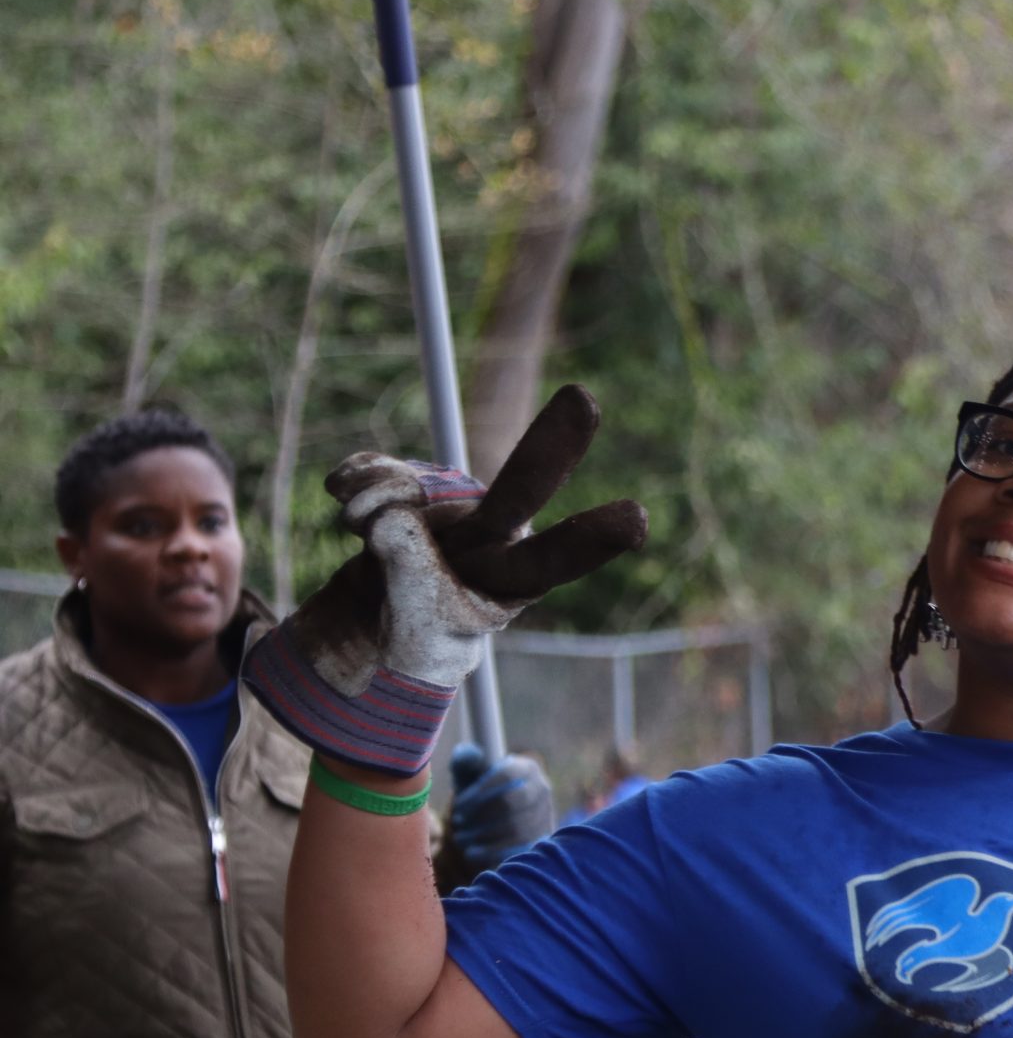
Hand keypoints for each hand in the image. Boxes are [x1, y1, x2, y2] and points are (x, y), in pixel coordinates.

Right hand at [243, 387, 645, 775]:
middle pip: (521, 488)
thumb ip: (410, 579)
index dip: (590, 540)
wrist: (369, 623)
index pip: (554, 559)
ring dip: (373, 505)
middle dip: (551, 445)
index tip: (638, 518)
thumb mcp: (417, 631)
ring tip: (361, 536)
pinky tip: (349, 504)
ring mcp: (452, 501)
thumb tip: (390, 519)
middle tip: (585, 400)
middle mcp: (494, 531)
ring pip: (410, 483)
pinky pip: (372, 470)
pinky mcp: (408, 480)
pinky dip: (352, 487)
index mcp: (514, 576)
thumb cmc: (414, 637)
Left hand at [437, 743, 556, 889]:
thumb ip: (464, 763)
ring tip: (460, 839)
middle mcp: (543, 790)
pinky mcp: (542, 841)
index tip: (458, 806)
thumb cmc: (479, 796)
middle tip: (457, 824)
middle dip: (479, 815)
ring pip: (515, 829)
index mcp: (527, 768)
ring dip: (481, 835)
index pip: (506, 776)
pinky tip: (472, 853)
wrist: (497, 824)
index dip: (479, 792)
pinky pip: (520, 849)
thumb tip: (469, 753)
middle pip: (511, 803)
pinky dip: (492, 853)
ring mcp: (546, 816)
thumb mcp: (469, 777)